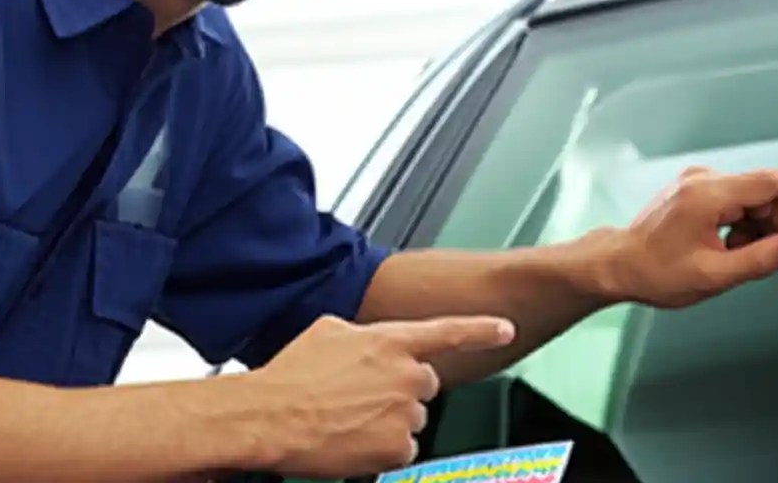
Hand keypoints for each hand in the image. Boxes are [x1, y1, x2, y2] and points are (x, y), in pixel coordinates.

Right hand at [250, 314, 514, 478]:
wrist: (271, 417)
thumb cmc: (292, 375)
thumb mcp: (329, 331)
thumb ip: (365, 335)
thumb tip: (372, 344)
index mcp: (391, 341)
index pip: (448, 331)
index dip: (481, 329)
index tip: (506, 329)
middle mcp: (406, 374)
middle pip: (424, 384)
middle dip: (400, 390)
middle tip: (362, 396)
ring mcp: (405, 413)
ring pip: (412, 418)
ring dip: (389, 419)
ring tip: (349, 416)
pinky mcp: (398, 448)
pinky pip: (404, 449)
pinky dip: (382, 448)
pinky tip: (353, 438)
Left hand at [602, 167, 777, 308]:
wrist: (618, 266)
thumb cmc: (655, 271)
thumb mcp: (715, 275)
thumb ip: (762, 259)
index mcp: (706, 195)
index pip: (769, 183)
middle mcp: (702, 181)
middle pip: (765, 193)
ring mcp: (697, 183)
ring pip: (753, 199)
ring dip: (762, 227)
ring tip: (747, 258)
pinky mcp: (695, 191)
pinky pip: (736, 201)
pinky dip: (745, 224)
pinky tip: (734, 248)